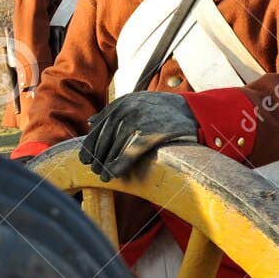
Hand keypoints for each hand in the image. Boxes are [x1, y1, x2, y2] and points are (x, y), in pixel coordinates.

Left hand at [80, 91, 198, 181]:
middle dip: (98, 158)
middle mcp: (125, 111)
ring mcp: (135, 122)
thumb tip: (90, 122)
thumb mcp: (138, 102)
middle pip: (103, 140)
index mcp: (122, 103)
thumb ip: (114, 111)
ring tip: (104, 175)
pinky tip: (113, 175)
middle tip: (96, 170)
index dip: (90, 145)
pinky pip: (126, 155)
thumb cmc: (165, 110)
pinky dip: (117, 167)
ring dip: (106, 165)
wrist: (193, 112)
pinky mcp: (146, 135)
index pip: (98, 127)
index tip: (86, 159)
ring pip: (113, 149)